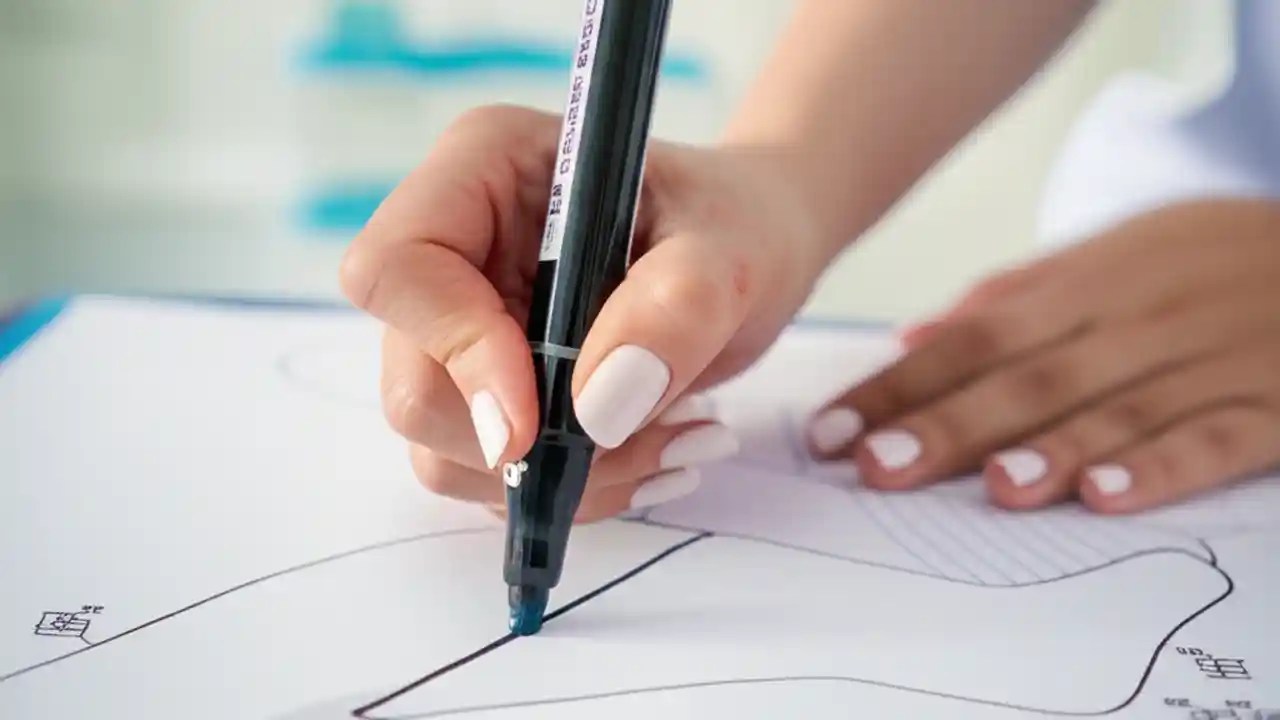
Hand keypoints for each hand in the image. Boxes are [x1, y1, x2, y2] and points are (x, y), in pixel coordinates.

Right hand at [341, 106, 829, 521]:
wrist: (753, 253)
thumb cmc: (737, 225)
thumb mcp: (732, 254)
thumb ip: (672, 313)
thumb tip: (593, 410)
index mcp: (483, 169)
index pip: (398, 267)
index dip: (454, 350)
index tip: (538, 417)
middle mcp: (453, 248)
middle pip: (413, 382)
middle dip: (526, 440)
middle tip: (647, 436)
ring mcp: (460, 326)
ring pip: (447, 448)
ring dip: (562, 475)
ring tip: (673, 439)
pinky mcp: (485, 389)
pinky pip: (491, 475)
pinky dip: (573, 486)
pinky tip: (650, 450)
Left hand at [808, 199, 1279, 512]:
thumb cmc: (1204, 260)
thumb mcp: (1113, 256)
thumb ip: (1015, 298)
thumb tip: (913, 339)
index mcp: (1087, 283)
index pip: (974, 337)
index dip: (899, 386)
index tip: (832, 432)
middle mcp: (1137, 319)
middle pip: (1031, 375)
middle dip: (950, 422)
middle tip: (878, 467)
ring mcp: (1207, 359)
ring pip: (1117, 407)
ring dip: (1049, 449)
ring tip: (989, 487)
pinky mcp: (1272, 403)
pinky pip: (1213, 436)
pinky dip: (1160, 467)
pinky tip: (1106, 499)